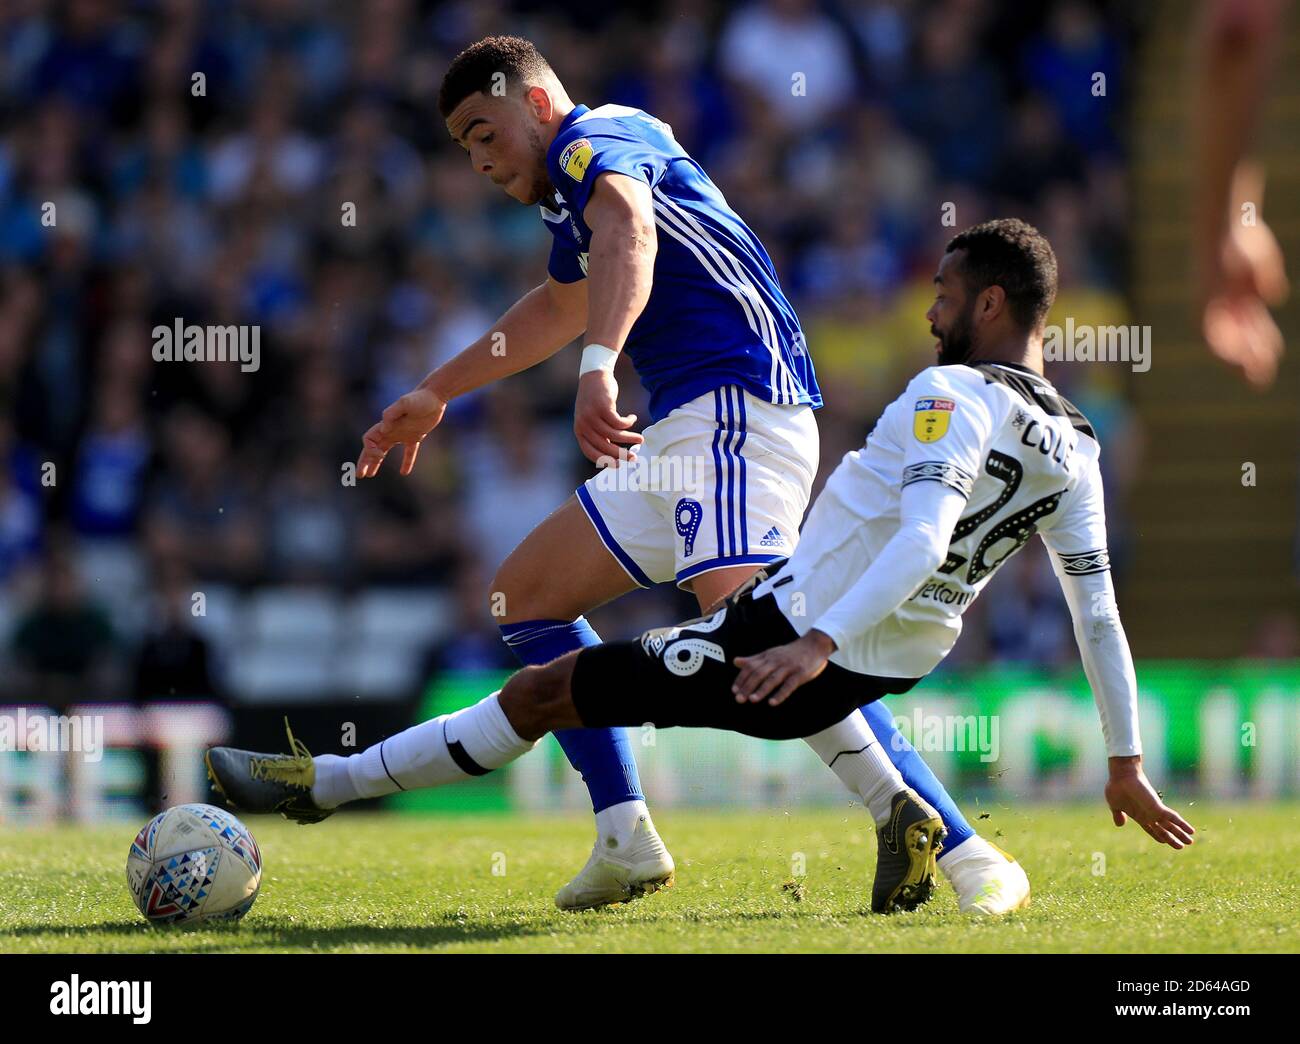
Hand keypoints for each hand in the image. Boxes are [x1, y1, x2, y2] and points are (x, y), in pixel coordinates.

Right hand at [357, 385, 446, 477]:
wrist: (435, 396)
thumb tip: (384, 427)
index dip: (370, 450)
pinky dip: (406, 462)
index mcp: (386, 424)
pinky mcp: (416, 436)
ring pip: (385, 450)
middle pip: (372, 448)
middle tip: (360, 475)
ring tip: (370, 474)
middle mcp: (391, 430)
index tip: (380, 455)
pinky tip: (404, 472)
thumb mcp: (405, 403)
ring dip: (376, 462)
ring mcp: (402, 433)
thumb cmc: (420, 398)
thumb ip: (392, 412)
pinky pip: (409, 452)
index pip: (369, 439)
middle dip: (365, 461)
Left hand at [574, 368, 643, 466]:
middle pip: (604, 446)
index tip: (618, 465)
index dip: (604, 460)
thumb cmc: (595, 400)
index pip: (590, 452)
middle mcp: (584, 425)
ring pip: (614, 435)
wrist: (593, 376)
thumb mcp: (591, 419)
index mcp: (580, 431)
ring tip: (640, 438)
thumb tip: (613, 453)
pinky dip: (628, 423)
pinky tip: (633, 418)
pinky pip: (619, 422)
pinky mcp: (603, 407)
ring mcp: (592, 416)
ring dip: (629, 438)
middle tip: (634, 457)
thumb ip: (598, 434)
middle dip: (621, 454)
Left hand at [732, 630, 835, 706]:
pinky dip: (781, 694)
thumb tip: (735, 661)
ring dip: (762, 689)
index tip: (734, 690)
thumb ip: (753, 659)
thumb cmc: (790, 652)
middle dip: (748, 686)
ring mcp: (789, 667)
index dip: (742, 678)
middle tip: (739, 699)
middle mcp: (776, 661)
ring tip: (752, 700)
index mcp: (768, 656)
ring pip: (773, 679)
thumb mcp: (770, 653)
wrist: (814, 645)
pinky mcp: (800, 674)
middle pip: (759, 673)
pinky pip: (789, 685)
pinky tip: (772, 702)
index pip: (751, 667)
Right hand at [1104, 756, 1195, 848]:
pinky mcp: (1158, 807)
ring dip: (1181, 834)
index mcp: (1139, 816)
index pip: (1151, 829)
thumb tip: (1120, 824)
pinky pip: (1173, 818)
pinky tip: (1191, 830)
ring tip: (1190, 842)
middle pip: (1163, 830)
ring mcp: (1154, 811)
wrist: (1121, 776)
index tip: (1165, 842)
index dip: (1158, 836)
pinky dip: (1182, 824)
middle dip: (1172, 839)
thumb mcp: (1115, 805)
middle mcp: (1149, 815)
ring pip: (1171, 826)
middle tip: (1182, 846)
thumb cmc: (1116, 788)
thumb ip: (1118, 815)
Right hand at [1200, 219, 1289, 388]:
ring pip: (1242, 336)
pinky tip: (1272, 350)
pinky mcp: (1244, 298)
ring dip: (1253, 353)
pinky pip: (1251, 325)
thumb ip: (1264, 275)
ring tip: (1266, 369)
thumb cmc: (1236, 240)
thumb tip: (1274, 297)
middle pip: (1229, 343)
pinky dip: (1261, 337)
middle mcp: (1217, 309)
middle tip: (1259, 380)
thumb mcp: (1252, 256)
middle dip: (1244, 361)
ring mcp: (1230, 304)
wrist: (1229, 223)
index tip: (1249, 365)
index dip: (1232, 355)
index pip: (1217, 339)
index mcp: (1208, 306)